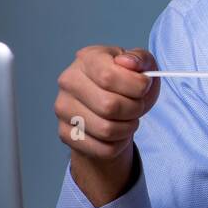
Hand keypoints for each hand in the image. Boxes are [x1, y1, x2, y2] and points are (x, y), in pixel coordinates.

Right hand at [54, 46, 159, 204]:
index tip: (144, 86)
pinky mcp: (65, 133)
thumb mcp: (141, 65)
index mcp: (87, 58)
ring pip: (106, 130)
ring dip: (128, 128)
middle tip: (138, 105)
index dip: (136, 86)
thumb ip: (140, 59)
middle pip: (109, 106)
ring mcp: (63, 108)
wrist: (110, 107)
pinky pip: (102, 149)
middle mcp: (69, 81)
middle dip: (135, 109)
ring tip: (128, 118)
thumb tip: (128, 62)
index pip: (108, 76)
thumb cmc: (126, 83)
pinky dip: (119, 144)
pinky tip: (118, 133)